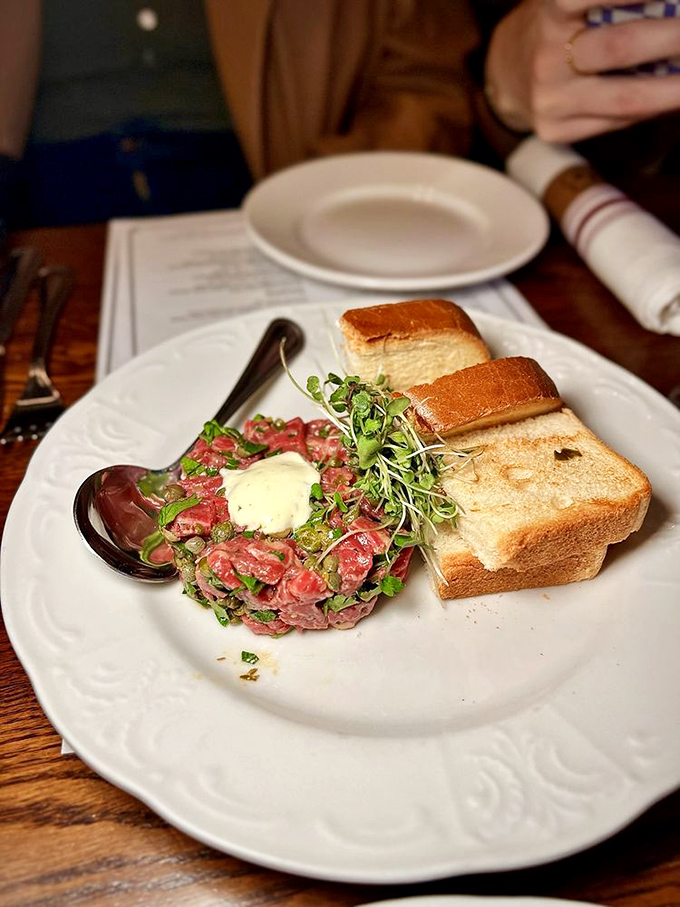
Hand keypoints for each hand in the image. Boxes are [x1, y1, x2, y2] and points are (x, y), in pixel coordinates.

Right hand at [484, 0, 679, 141]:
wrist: (506, 72)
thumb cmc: (559, 25)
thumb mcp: (572, 3)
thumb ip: (610, 5)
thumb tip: (671, 10)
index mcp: (552, 10)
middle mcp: (547, 56)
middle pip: (621, 47)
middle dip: (673, 38)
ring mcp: (550, 99)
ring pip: (624, 99)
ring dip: (673, 89)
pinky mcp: (554, 130)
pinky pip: (614, 123)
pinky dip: (652, 109)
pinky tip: (674, 98)